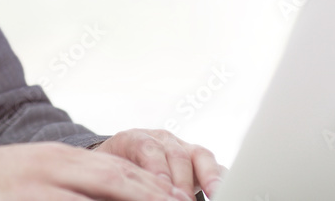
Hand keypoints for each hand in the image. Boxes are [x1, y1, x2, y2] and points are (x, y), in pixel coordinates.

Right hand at [0, 141, 203, 199]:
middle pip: (114, 185)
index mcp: (58, 159)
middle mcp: (51, 173)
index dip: (154, 188)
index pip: (118, 171)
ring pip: (95, 198)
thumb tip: (124, 190)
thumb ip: (81, 180)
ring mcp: (37, 193)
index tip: (181, 198)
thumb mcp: (42, 169)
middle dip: (151, 198)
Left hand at [93, 129, 225, 198]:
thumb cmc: (114, 172)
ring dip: (209, 178)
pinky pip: (214, 166)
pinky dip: (219, 179)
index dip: (156, 168)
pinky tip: (223, 193)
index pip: (147, 147)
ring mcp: (182, 147)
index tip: (163, 188)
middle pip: (176, 154)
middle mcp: (161, 139)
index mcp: (133, 138)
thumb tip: (134, 191)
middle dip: (182, 181)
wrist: (119, 161)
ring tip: (216, 195)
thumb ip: (124, 180)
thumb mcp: (112, 173)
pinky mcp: (199, 160)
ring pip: (200, 156)